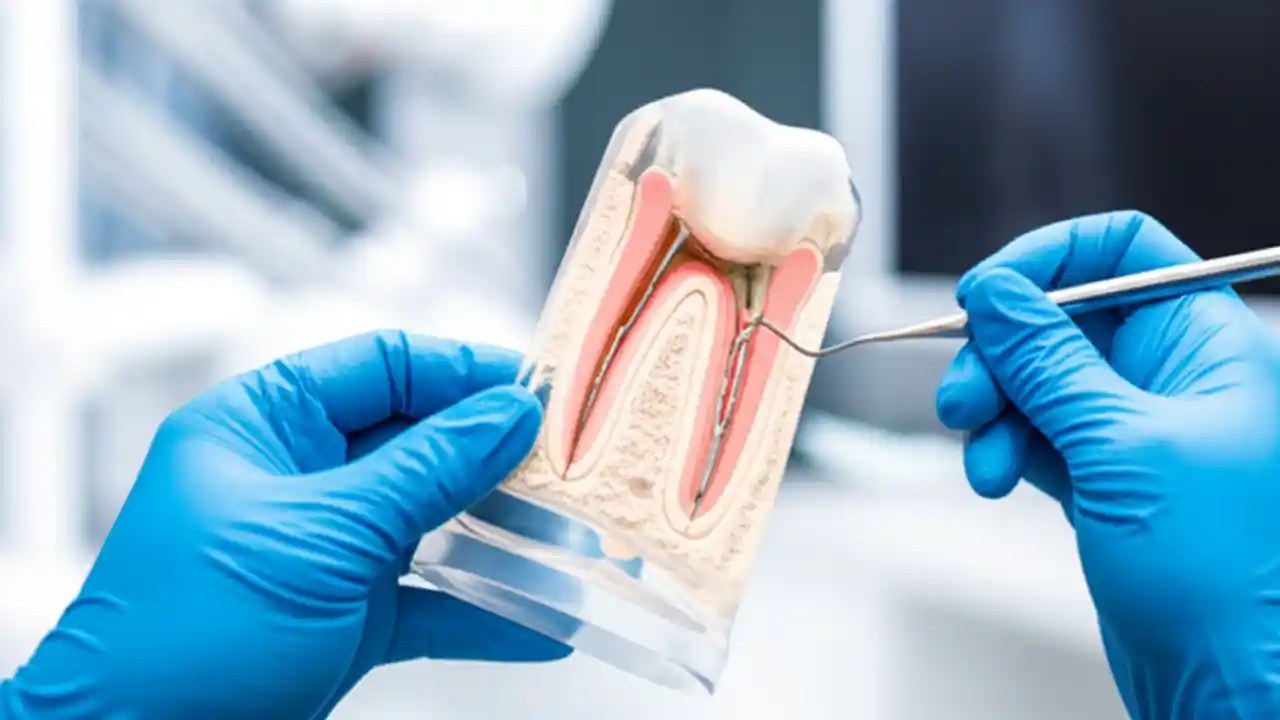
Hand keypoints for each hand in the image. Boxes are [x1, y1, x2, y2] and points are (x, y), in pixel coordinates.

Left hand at [1, 331, 569, 718]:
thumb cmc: (178, 641)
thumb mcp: (322, 536)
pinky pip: (429, 601)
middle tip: (567, 467)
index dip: (463, 372)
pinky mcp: (342, 619)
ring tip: (569, 544)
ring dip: (501, 538)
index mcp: (261, 427)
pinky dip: (483, 610)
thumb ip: (425, 471)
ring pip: (432, 523)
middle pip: (419, 444)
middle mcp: (295, 480)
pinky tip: (536, 622)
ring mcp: (323, 551)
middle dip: (496, 460)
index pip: (381, 367)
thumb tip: (505, 415)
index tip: (535, 388)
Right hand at [936, 211, 1279, 717]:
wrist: (1225, 678)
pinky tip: (993, 479)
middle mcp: (1170, 375)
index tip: (987, 292)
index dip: (1050, 258)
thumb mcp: (1121, 446)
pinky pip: (1034, 434)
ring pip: (1036, 380)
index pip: (1124, 252)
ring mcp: (1133, 427)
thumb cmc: (1218, 571)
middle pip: (1061, 318)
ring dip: (993, 410)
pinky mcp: (1102, 476)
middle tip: (963, 395)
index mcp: (1205, 344)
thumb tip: (997, 292)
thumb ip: (1050, 361)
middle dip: (1001, 352)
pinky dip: (1003, 449)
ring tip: (983, 458)